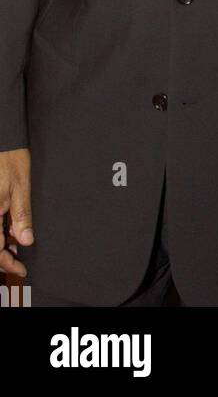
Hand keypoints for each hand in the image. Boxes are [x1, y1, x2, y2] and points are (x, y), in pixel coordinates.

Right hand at [0, 149, 33, 278]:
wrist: (2, 137)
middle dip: (2, 256)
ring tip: (16, 246)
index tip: (21, 269)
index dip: (6, 263)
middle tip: (19, 261)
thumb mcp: (21, 187)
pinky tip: (9, 231)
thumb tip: (26, 241)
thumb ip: (22, 216)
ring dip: (0, 244)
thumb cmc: (10, 158)